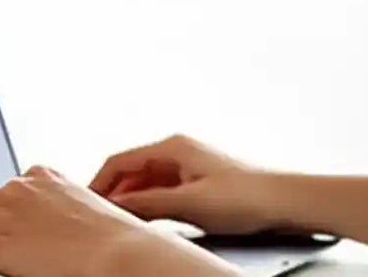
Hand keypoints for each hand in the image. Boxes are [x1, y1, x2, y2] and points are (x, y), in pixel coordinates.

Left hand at [0, 166, 236, 276]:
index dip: (1, 214)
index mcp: (44, 177)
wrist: (121, 257)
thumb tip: (57, 234)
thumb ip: (65, 212)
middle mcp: (19, 188)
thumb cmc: (117, 243)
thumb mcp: (90, 212)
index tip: (3, 231)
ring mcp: (3, 214)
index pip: (7, 188)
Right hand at [90, 135, 277, 234]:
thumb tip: (117, 205)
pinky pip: (163, 190)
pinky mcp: (199, 181)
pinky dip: (150, 203)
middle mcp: (179, 150)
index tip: (84, 201)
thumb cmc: (244, 196)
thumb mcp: (188, 203)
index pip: (120, 160)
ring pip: (147, 182)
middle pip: (132, 170)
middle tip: (96, 214)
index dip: (99, 182)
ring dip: (132, 199)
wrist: (284, 201)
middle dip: (113, 192)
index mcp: (173, 146)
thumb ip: (149, 203)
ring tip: (118, 220)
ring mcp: (189, 166)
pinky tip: (146, 220)